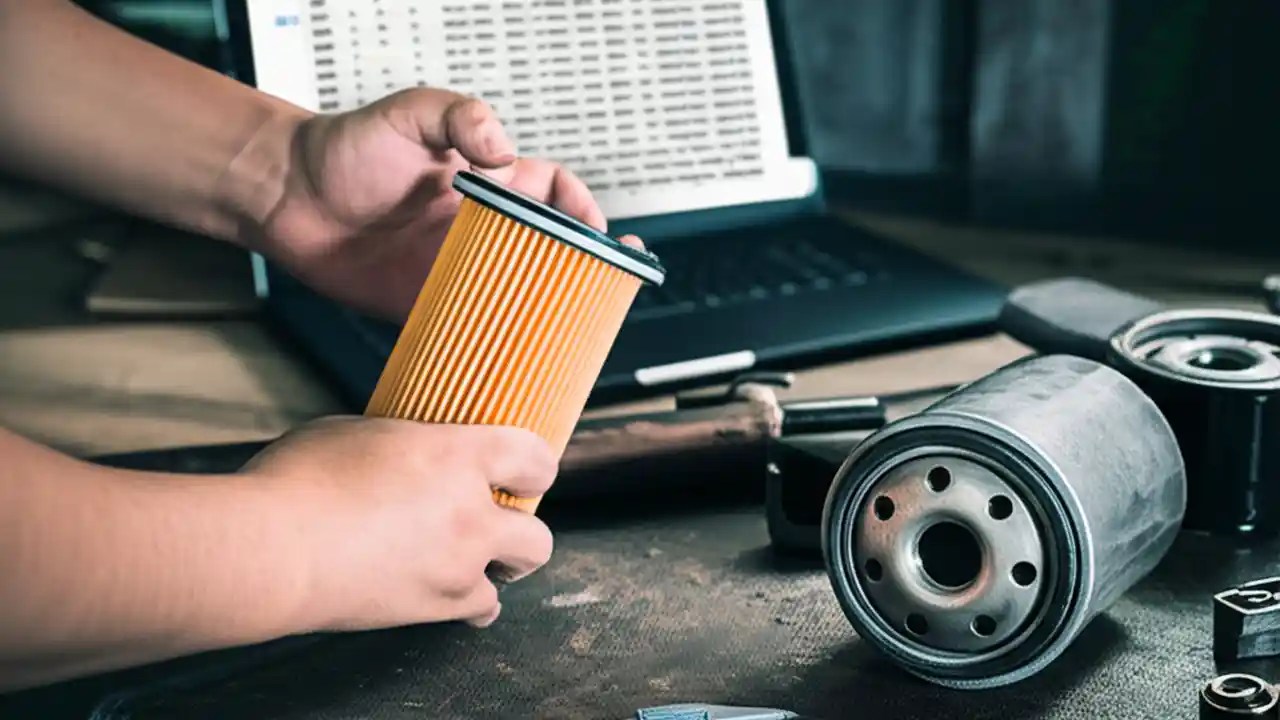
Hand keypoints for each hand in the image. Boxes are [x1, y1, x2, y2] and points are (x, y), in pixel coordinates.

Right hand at [243, 417, 556, 631]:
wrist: (271, 551)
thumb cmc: (297, 483)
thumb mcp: (354, 434)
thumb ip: (398, 444)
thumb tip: (400, 450)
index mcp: (458, 455)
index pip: (534, 457)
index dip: (535, 465)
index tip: (526, 471)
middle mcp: (471, 512)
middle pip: (538, 533)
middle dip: (523, 529)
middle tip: (497, 522)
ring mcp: (458, 565)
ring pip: (514, 573)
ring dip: (497, 567)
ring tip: (466, 558)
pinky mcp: (435, 605)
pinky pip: (479, 609)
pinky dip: (469, 602)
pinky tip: (447, 588)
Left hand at [253, 88, 632, 321]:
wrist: (284, 199)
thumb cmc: (342, 149)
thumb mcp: (408, 113)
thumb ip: (459, 117)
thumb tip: (503, 151)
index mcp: (487, 184)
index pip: (554, 194)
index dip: (581, 210)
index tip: (596, 229)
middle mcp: (481, 230)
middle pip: (550, 251)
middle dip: (585, 269)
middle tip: (606, 287)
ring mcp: (459, 270)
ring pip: (521, 295)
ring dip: (549, 312)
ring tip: (575, 329)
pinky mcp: (430, 306)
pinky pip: (473, 329)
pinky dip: (497, 344)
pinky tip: (518, 356)